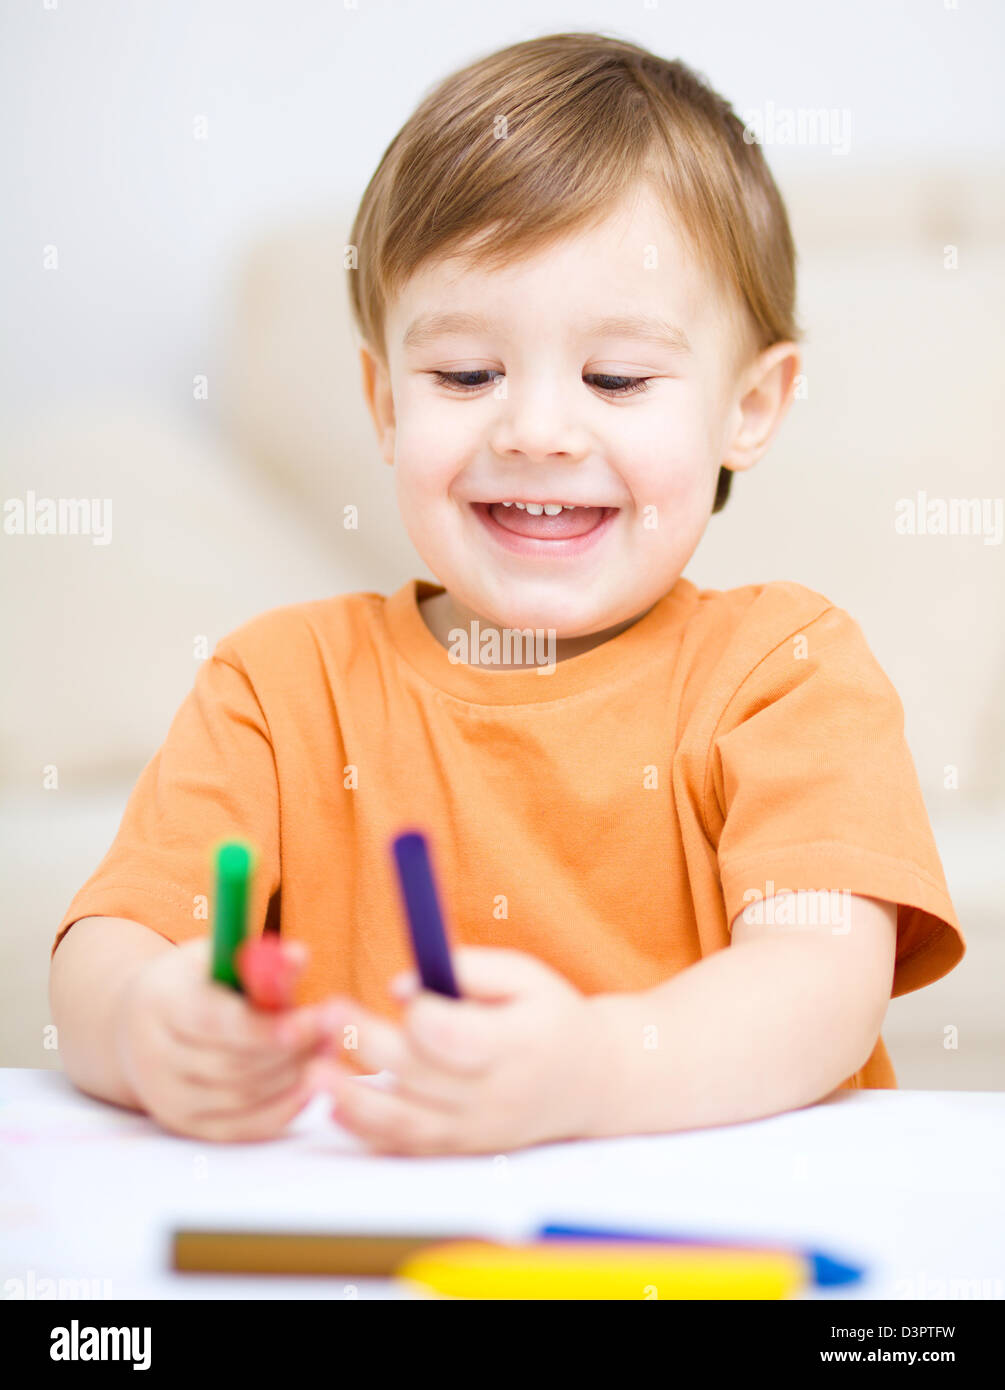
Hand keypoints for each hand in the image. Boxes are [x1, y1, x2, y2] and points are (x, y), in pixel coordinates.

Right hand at [114, 936, 338, 1141]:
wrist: (137, 1027)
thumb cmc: (193, 983)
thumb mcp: (217, 959)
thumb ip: (258, 961)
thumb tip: (297, 957)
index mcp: (161, 1004)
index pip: (216, 1023)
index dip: (267, 1027)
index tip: (317, 1020)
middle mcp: (154, 1057)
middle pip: (233, 1065)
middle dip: (293, 1050)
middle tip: (336, 1029)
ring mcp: (167, 1098)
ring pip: (244, 1098)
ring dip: (294, 1076)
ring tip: (328, 1048)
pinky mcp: (186, 1126)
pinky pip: (243, 1127)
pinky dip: (283, 1108)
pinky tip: (310, 1083)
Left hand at [312, 948, 603, 1155]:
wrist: (590, 1082)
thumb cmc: (549, 1015)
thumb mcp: (525, 975)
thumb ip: (467, 970)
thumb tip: (400, 986)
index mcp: (518, 1045)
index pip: (456, 1038)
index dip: (421, 1014)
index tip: (399, 990)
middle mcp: (496, 1095)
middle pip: (419, 1075)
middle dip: (366, 1043)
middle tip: (327, 1013)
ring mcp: (477, 1129)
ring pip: (406, 1122)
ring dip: (353, 1099)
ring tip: (313, 1073)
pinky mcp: (462, 1147)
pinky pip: (408, 1145)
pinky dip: (368, 1130)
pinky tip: (334, 1107)